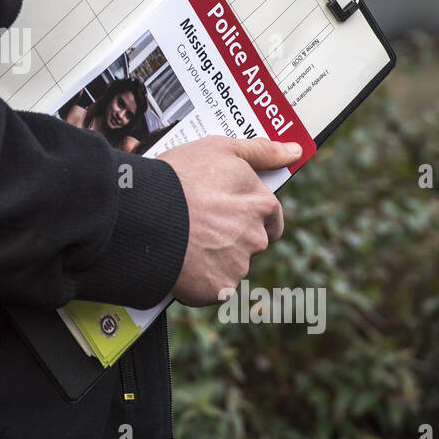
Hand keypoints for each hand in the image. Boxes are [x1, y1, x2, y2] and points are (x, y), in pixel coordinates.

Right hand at [156, 136, 298, 306]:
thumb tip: (294, 151)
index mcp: (262, 206)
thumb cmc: (180, 177)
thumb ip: (261, 151)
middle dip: (229, 238)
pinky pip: (210, 289)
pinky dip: (198, 281)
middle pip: (249, 243)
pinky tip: (179, 264)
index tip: (225, 211)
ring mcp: (237, 267)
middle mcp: (256, 239)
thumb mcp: (220, 149)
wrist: (144, 216)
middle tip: (198, 225)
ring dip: (212, 259)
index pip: (270, 217)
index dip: (248, 213)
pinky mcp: (217, 290)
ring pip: (229, 267)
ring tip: (182, 242)